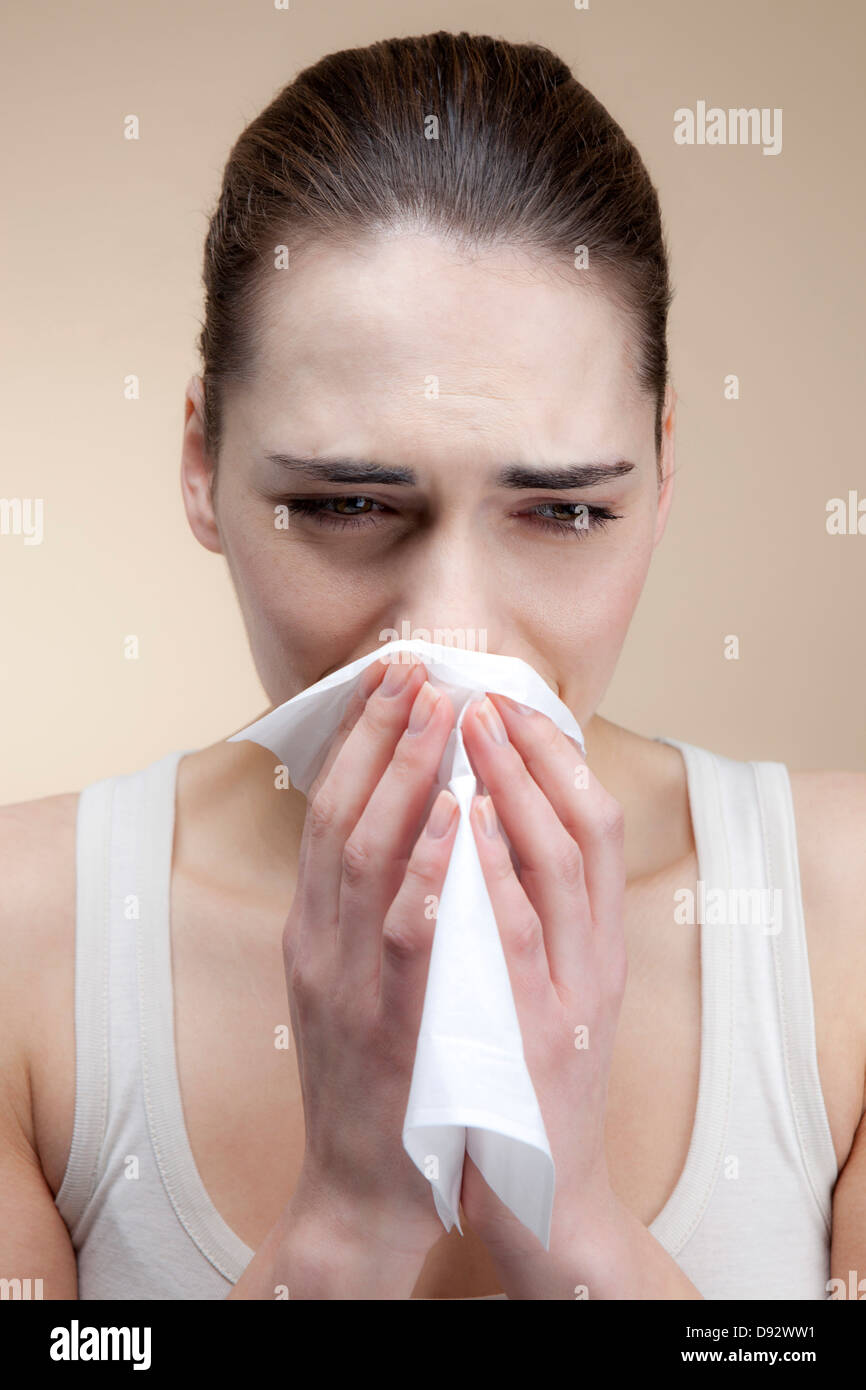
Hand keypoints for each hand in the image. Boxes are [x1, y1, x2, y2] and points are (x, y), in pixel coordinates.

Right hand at [282, 654, 459, 1279]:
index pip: (329, 810)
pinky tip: (452, 819)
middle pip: (342, 813)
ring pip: (367, 856)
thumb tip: (405, 830)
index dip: (359, 740)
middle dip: (380, 735)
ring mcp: (347, 980)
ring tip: (437, 711)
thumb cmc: (372, 1076)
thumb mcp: (350, 979)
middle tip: (415, 667)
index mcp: (314, 927)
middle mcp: (319, 941)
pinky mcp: (388, 1022)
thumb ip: (366, 909)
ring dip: (404, 777)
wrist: (359, 1187)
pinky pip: (406, 933)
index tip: (392, 680)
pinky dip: (425, 870)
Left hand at [457, 692, 627, 1259]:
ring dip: (508, 785)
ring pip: (552, 865)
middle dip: (527, 751)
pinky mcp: (527, 1036)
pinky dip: (487, 870)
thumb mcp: (539, 990)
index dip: (556, 755)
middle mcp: (595, 959)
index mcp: (598, 945)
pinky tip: (464, 819)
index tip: (511, 700)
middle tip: (480, 691)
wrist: (531, 1198)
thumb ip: (528, 921)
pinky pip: (506, 936)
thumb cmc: (518, 1083)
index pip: (596, 823)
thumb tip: (489, 838)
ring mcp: (567, 996)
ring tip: (467, 720)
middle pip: (580, 826)